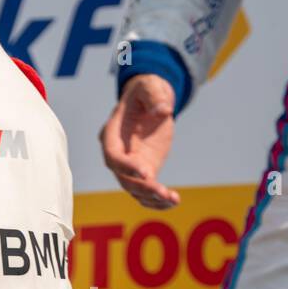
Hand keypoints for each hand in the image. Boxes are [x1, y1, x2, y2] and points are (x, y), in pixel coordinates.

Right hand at [100, 73, 180, 209]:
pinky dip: (158, 200)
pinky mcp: (145, 170)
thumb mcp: (149, 87)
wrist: (151, 100)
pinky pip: (147, 192)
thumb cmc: (146, 91)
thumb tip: (163, 111)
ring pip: (135, 189)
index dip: (126, 166)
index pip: (113, 156)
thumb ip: (154, 96)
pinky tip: (174, 200)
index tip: (146, 172)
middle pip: (122, 177)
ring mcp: (131, 164)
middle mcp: (118, 152)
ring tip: (172, 198)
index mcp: (113, 134)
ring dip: (151, 198)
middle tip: (162, 191)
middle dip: (141, 187)